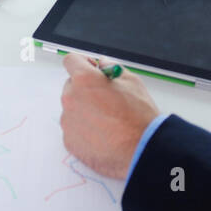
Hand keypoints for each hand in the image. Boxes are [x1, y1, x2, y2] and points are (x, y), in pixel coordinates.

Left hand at [60, 54, 160, 179]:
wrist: (142, 150)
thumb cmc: (138, 117)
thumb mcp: (131, 81)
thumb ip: (111, 68)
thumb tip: (102, 65)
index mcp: (84, 80)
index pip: (71, 60)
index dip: (83, 63)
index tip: (92, 70)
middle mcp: (71, 98)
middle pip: (71, 86)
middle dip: (85, 89)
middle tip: (104, 100)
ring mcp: (68, 121)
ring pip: (72, 109)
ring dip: (84, 111)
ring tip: (107, 122)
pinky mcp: (69, 141)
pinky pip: (73, 129)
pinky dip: (84, 130)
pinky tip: (103, 135)